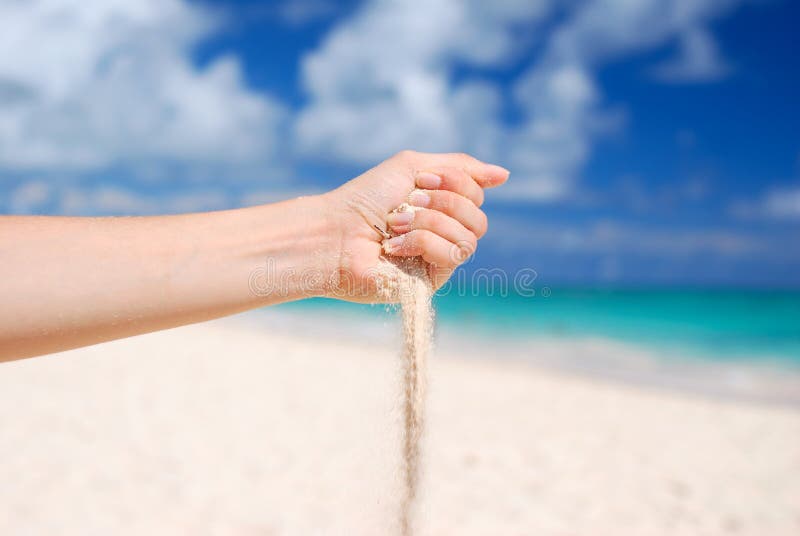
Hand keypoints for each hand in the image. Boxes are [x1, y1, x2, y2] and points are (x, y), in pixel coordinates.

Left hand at [320, 150, 508, 301]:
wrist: (335, 232)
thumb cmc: (365, 199)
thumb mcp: (413, 166)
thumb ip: (460, 168)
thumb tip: (505, 175)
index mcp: (441, 209)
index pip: (477, 196)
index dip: (454, 182)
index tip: (419, 180)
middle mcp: (443, 235)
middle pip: (479, 218)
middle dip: (443, 203)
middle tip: (408, 202)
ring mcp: (437, 261)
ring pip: (468, 237)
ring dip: (427, 222)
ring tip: (394, 225)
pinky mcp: (429, 282)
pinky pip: (451, 255)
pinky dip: (421, 242)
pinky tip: (393, 247)